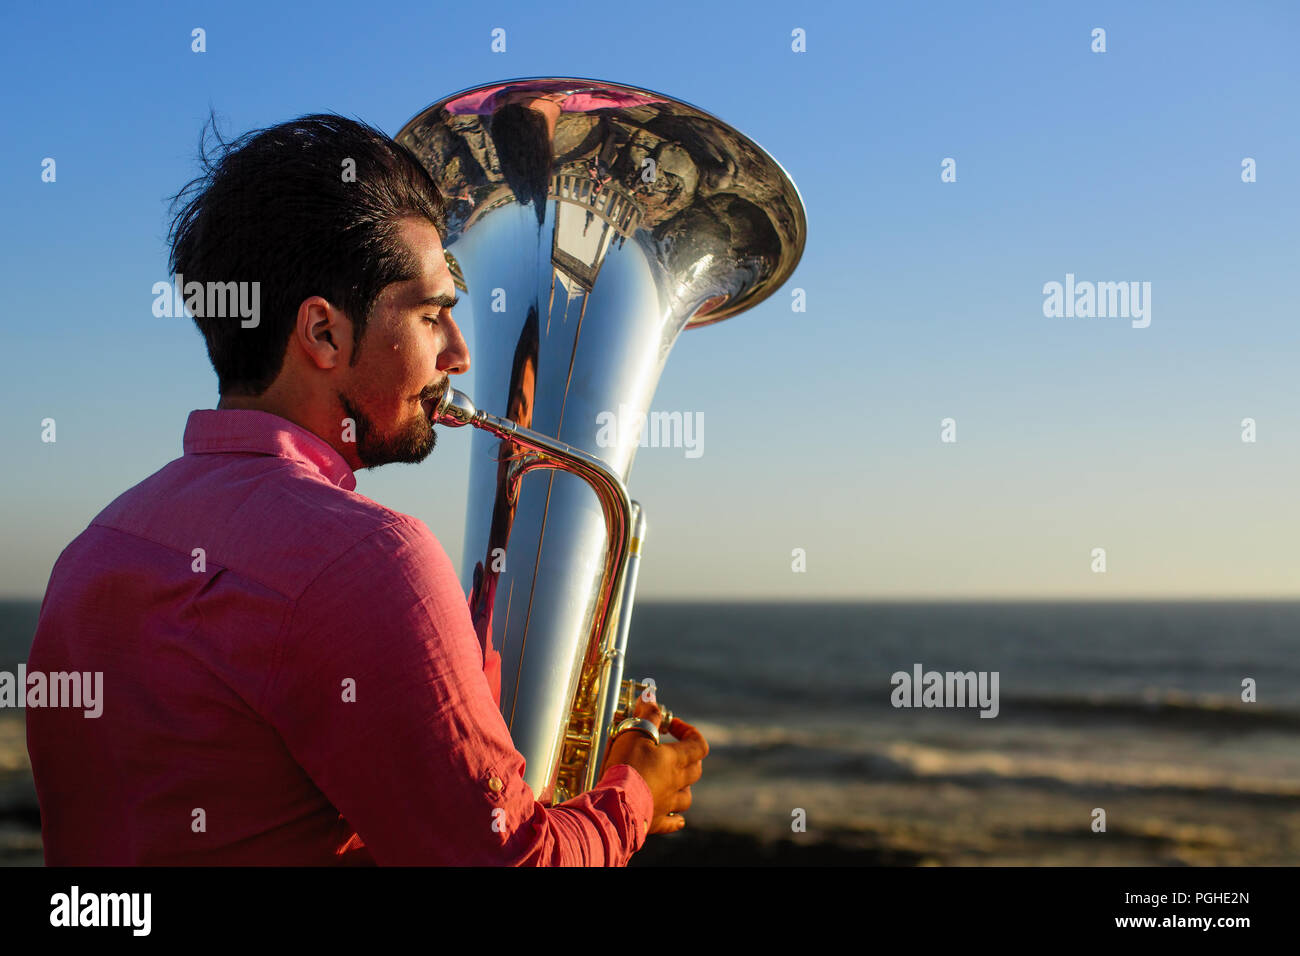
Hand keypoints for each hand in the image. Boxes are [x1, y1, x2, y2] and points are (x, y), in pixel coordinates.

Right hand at [601, 699, 707, 834]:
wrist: (615, 806)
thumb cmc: (627, 767)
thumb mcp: (634, 733)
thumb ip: (646, 715)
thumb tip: (652, 696)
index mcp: (676, 761)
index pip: (698, 744)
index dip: (689, 731)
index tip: (671, 726)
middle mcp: (677, 783)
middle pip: (695, 769)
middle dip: (687, 757)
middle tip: (670, 750)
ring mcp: (668, 804)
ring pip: (686, 796)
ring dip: (683, 787)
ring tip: (671, 781)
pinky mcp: (655, 821)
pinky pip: (673, 822)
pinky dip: (675, 818)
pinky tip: (674, 817)